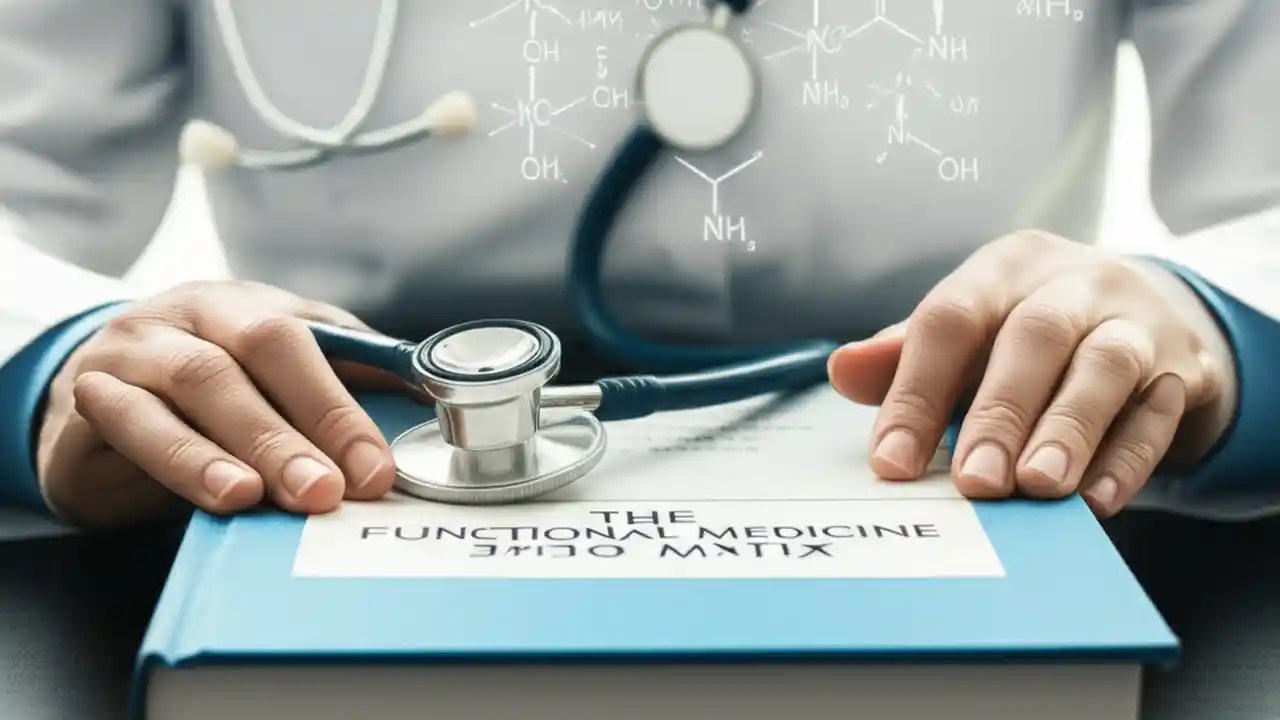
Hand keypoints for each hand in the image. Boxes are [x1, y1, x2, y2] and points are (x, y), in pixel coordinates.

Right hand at [37, 280, 412, 528]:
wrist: (88, 394)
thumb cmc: (206, 391)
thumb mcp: (271, 380)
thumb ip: (341, 383)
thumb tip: (428, 402)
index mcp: (249, 305)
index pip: (306, 338)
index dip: (345, 403)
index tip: (378, 466)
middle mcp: (194, 314)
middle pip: (258, 351)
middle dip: (306, 423)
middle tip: (335, 488)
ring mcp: (137, 348)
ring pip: (198, 381)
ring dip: (246, 443)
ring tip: (275, 495)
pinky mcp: (91, 395)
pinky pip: (134, 421)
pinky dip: (184, 460)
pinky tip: (223, 494)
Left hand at [827, 231, 1237, 516]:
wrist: (1145, 316)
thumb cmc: (1028, 333)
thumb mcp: (969, 330)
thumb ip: (905, 356)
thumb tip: (843, 370)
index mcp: (1004, 268)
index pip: (951, 319)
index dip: (916, 391)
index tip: (891, 460)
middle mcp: (1073, 283)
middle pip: (1034, 337)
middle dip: (999, 412)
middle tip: (974, 481)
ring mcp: (1134, 322)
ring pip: (1103, 368)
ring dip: (1068, 430)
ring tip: (1036, 486)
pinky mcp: (1182, 370)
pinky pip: (1156, 415)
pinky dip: (1124, 461)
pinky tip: (1094, 502)